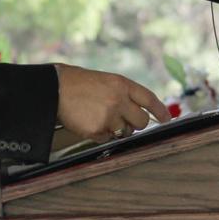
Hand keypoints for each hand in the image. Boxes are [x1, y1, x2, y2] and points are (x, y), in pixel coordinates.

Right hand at [53, 63, 170, 141]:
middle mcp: (118, 100)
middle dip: (135, 123)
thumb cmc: (76, 83)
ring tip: (97, 116)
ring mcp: (108, 116)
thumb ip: (122, 94)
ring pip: (124, 131)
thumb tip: (137, 112)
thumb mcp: (104, 81)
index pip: (149, 99)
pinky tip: (87, 122)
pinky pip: (107, 138)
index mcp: (121, 84)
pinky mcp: (97, 130)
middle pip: (141, 121)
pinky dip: (99, 133)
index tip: (166, 119)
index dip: (160, 110)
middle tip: (123, 120)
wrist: (52, 88)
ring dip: (115, 128)